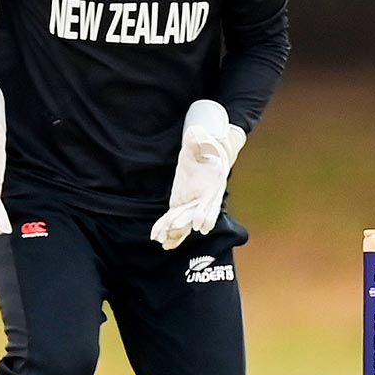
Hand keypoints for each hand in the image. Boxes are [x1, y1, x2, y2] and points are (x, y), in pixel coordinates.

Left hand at [150, 100, 245, 249]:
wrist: (209, 154)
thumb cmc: (205, 147)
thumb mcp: (201, 140)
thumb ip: (199, 138)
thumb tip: (195, 133)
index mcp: (214, 185)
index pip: (210, 203)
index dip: (204, 214)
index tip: (199, 225)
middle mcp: (206, 198)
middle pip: (196, 215)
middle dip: (185, 224)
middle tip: (174, 229)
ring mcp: (195, 203)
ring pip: (186, 221)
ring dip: (176, 232)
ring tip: (163, 241)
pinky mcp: (184, 205)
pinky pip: (177, 219)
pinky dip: (170, 230)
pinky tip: (161, 240)